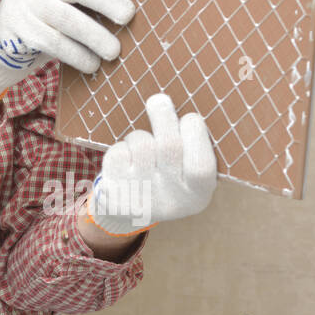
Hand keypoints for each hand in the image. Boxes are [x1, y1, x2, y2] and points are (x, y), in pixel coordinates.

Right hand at [0, 0, 134, 103]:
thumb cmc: (42, 24)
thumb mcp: (58, 3)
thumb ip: (82, 1)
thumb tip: (128, 13)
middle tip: (128, 14)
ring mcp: (25, 7)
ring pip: (65, 18)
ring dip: (93, 35)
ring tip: (114, 51)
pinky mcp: (18, 32)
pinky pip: (52, 43)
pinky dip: (76, 55)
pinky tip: (92, 65)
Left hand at [85, 93, 217, 236]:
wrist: (129, 213)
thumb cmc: (165, 180)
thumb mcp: (187, 174)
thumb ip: (192, 148)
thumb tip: (182, 110)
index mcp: (196, 196)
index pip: (200, 165)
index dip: (196, 135)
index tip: (190, 118)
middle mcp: (170, 201)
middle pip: (169, 146)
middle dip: (163, 116)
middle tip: (159, 100)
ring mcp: (140, 198)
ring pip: (141, 144)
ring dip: (140, 136)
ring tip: (141, 146)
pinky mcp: (114, 193)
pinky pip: (119, 152)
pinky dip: (122, 147)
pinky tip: (126, 161)